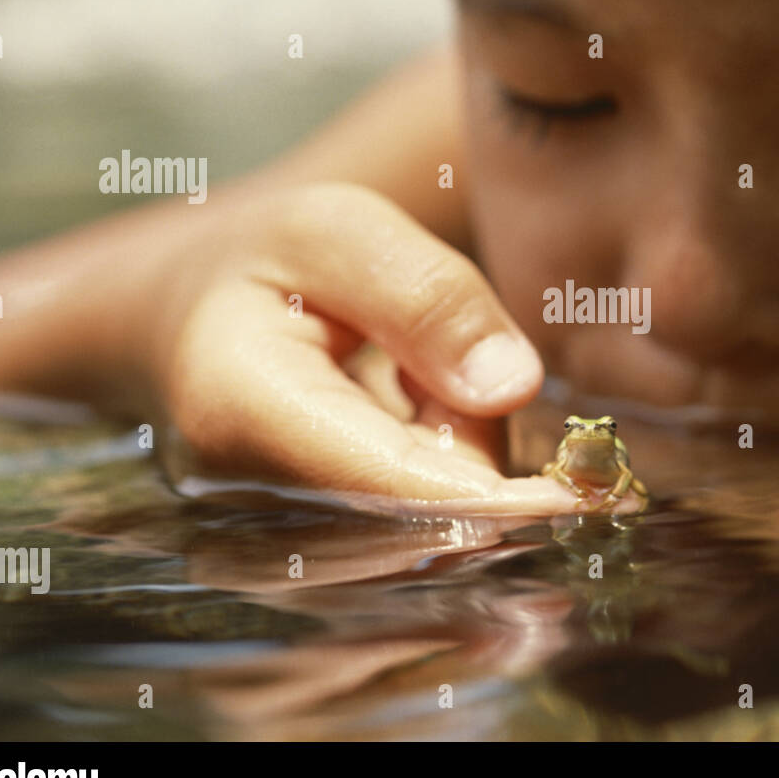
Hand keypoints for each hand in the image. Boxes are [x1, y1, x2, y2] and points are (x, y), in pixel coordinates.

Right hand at [144, 182, 574, 514]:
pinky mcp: (319, 546)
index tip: (593, 496)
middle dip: (474, 434)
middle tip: (427, 356)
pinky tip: (404, 411)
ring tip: (403, 372)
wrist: (185, 323)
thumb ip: (425, 296)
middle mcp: (258, 501)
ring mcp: (283, 536)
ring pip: (439, 516)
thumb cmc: (264, 262)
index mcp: (248, 411)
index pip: (399, 483)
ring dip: (460, 442)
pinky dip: (444, 460)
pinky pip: (426, 518)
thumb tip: (513, 389)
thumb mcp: (338, 231)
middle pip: (434, 507)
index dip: (503, 498)